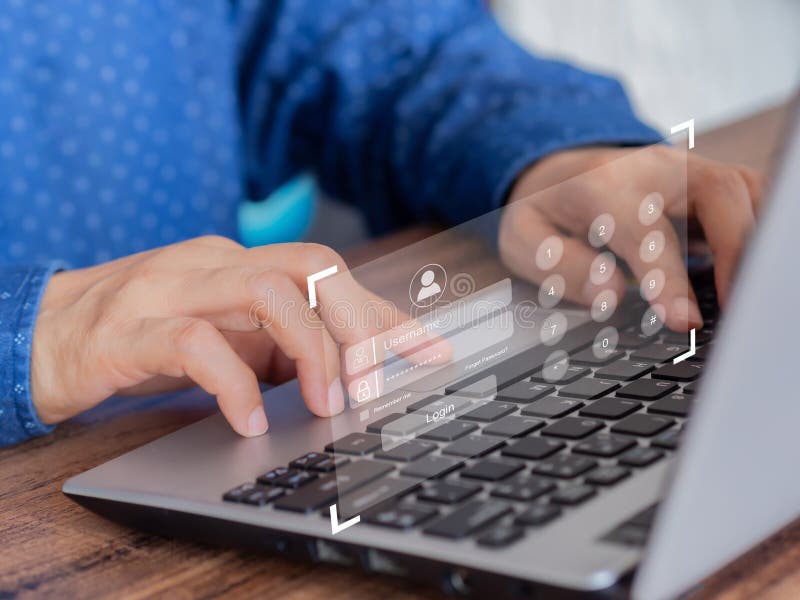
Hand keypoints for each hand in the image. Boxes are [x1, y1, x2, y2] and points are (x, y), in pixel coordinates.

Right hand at [30, 237, 398, 436]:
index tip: (435, 352)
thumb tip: (355, 373)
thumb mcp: (230, 337)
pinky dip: (235, 385)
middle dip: (359, 326)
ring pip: (266, 291)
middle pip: (312, 266)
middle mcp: (215, 263)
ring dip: (312, 352)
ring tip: (326, 407)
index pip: (333, 273)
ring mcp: (172, 288)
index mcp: (243, 264)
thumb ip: (284, 345)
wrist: (45, 335)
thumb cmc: (146, 338)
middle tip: (373, 388)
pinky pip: (195, 343)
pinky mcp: (130, 329)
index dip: (387, 313)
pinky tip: (251, 422)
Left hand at [500, 145, 765, 329]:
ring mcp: (687, 169)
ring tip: (748, 299)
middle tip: (737, 310)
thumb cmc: (543, 210)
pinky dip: (758, 232)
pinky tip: (750, 272)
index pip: (644, 230)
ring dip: (755, 241)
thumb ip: (560, 266)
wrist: (557, 171)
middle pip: (718, 193)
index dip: (667, 277)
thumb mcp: (523, 239)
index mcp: (600, 184)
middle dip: (736, 250)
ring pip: (744, 190)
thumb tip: (610, 295)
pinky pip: (749, 200)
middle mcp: (653, 167)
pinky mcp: (708, 181)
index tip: (684, 321)